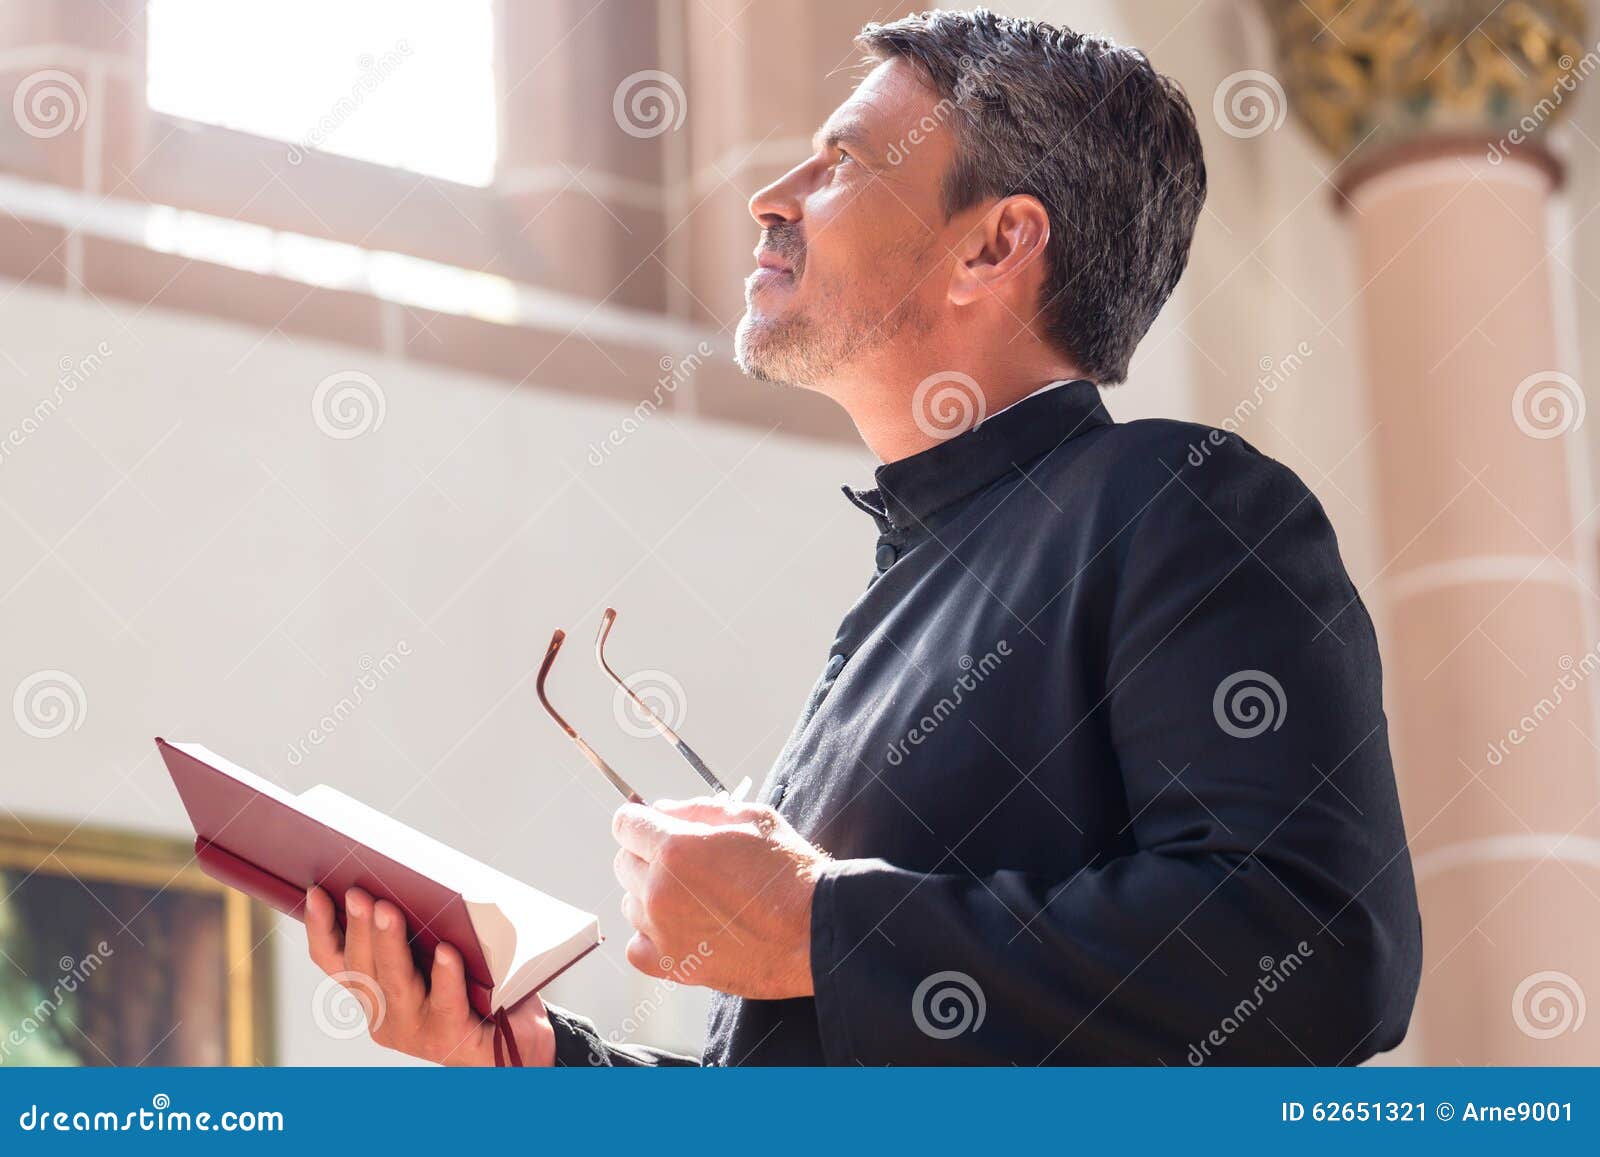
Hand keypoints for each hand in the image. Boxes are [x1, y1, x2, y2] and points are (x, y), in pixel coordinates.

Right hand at [304, 885, 554, 1065]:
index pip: (336, 961)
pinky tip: (446, 952)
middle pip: (364, 969)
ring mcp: (416, 1032)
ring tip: (387, 910)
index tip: (316, 892)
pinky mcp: (451, 1038)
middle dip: (358, 928)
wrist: (519, 1041)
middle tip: (358, 893)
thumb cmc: (475, 990)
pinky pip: (445, 1003)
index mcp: (374, 995)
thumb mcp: (435, 958)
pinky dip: (445, 976)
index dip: (321, 929)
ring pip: (396, 984)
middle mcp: (386, 1017)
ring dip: (389, 945)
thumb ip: (416, 934)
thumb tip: (404, 883)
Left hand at [611, 797, 828, 999]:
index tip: (649, 827)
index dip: (639, 821)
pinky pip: (636, 946)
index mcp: (676, 849)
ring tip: (692, 897)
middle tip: (684, 862)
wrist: (814, 931)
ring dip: (651, 896)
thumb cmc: (790, 875)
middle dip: (647, 856)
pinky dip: (650, 936)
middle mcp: (660, 890)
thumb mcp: (751, 818)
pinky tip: (679, 928)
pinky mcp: (673, 966)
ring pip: (630, 904)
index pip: (625, 824)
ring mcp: (663, 932)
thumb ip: (697, 810)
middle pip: (623, 863)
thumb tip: (662, 810)